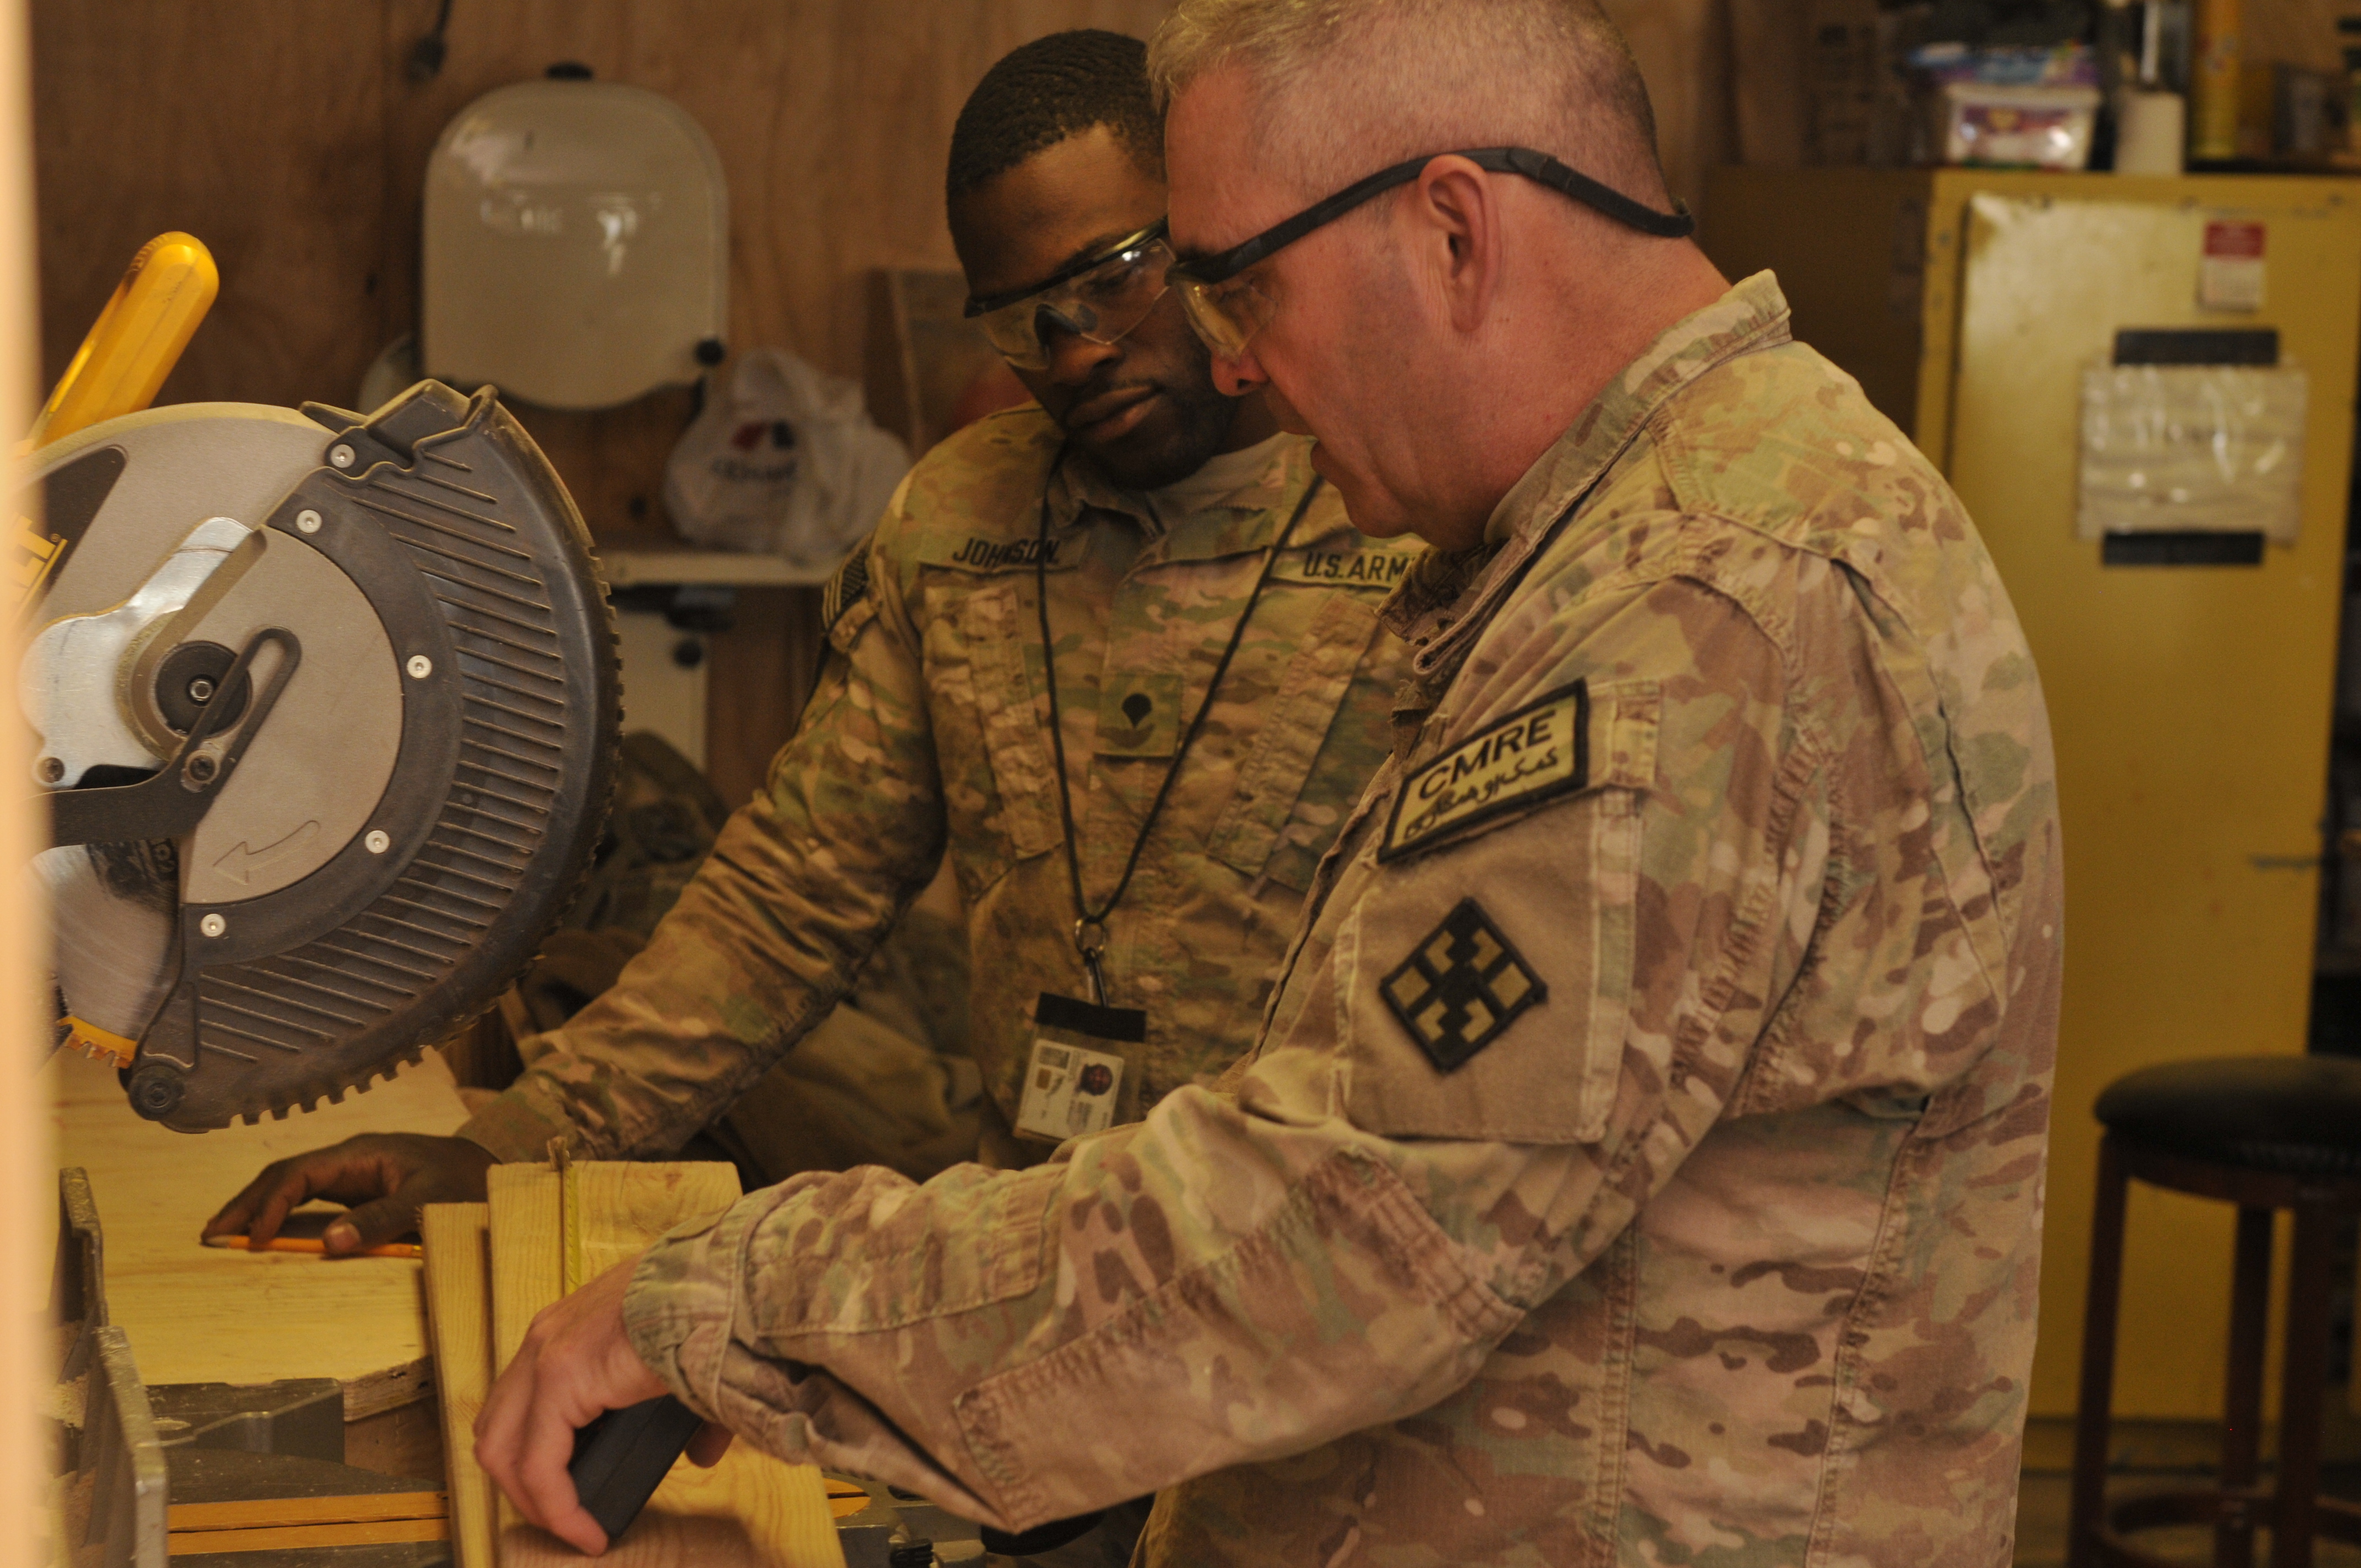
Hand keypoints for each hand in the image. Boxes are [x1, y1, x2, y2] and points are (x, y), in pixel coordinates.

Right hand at [202, 1134, 498, 1253]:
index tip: (253, 1238)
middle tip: (211, 1234)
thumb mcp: (428, 1201)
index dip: (270, 1204)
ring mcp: (352, 1174)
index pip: (299, 1174)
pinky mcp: (358, 1190)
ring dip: (258, 1207)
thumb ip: (383, 1220)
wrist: (491, 1170)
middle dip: (247, 1202)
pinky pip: (310, 1199)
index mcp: (361, 1154)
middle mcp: (350, 1160)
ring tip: (224, 1234)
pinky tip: (264, 1232)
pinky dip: (283, 1214)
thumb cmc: (465, 1182)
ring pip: (293, 1186)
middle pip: (285, 1176)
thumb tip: (330, 1243)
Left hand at [475, 1256, 734, 1554]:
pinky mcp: (559, 1378)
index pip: (518, 1406)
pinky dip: (557, 1506)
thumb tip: (700, 1454)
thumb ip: (684, 1412)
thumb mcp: (681, 1364)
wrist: (719, 1283)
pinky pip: (539, 1464)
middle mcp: (543, 1339)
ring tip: (570, 1529)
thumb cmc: (708, 1309)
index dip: (532, 1459)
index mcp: (566, 1330)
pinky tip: (585, 1530)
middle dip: (520, 1485)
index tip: (568, 1497)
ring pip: (501, 1451)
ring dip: (532, 1500)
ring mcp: (544, 1356)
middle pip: (497, 1430)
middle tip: (558, 1517)